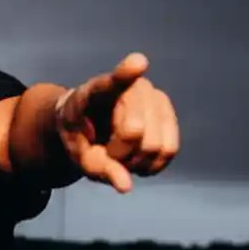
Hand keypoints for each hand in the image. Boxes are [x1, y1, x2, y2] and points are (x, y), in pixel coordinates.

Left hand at [56, 52, 178, 192]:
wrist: (91, 126)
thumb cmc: (80, 136)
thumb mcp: (78, 155)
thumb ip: (97, 168)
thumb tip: (126, 187)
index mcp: (97, 90)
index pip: (113, 80)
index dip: (127, 72)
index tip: (138, 62)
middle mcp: (131, 87)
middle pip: (134, 131)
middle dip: (120, 154)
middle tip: (107, 153)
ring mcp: (154, 97)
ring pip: (156, 144)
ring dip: (137, 162)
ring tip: (121, 155)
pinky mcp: (169, 114)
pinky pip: (170, 150)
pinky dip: (153, 165)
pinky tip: (138, 160)